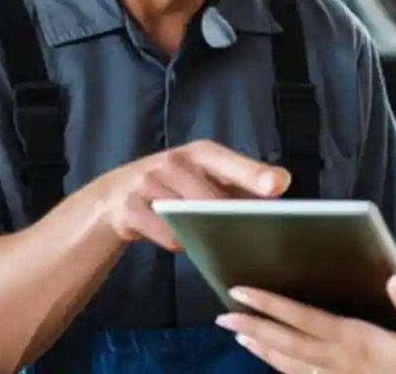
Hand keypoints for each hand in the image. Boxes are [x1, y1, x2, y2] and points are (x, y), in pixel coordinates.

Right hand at [89, 140, 289, 250]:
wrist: (114, 197)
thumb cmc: (174, 186)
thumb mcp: (205, 176)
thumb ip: (241, 181)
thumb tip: (281, 185)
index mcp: (201, 153)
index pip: (230, 162)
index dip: (254, 174)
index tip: (277, 186)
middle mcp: (174, 161)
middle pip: (212, 198)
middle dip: (228, 217)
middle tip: (245, 230)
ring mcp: (148, 183)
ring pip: (190, 218)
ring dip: (201, 230)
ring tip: (202, 230)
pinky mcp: (129, 208)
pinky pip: (168, 236)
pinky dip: (178, 242)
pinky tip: (177, 237)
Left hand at [216, 274, 395, 373]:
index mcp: (358, 341)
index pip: (305, 319)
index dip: (273, 305)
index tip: (243, 292)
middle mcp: (341, 360)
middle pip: (288, 342)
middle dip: (254, 327)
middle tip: (222, 316)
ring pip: (291, 363)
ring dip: (262, 348)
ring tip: (238, 337)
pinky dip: (282, 367)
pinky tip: (273, 361)